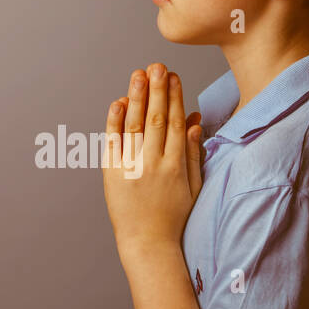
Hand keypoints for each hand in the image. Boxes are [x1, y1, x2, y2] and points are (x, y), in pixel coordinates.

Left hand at [102, 62, 204, 254]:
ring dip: (136, 97)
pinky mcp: (112, 174)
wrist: (148, 243)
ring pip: (134, 126)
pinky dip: (114, 121)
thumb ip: (194, 152)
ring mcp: (131, 168)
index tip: (174, 76)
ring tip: (139, 74)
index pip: (176, 123)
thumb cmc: (174, 215)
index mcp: (176, 166)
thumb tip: (196, 120)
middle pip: (156, 119)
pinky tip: (118, 102)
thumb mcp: (193, 185)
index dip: (175, 97)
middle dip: (157, 90)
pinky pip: (113, 143)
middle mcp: (153, 164)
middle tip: (157, 65)